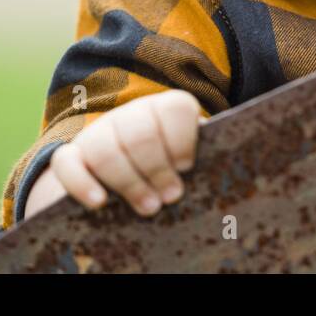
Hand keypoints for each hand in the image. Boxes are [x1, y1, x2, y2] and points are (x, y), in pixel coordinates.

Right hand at [48, 89, 203, 216]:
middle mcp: (130, 115)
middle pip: (139, 130)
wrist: (128, 172)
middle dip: (156, 167)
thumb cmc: (175, 172)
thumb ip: (211, 157)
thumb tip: (248, 169)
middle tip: (170, 197)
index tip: (187, 166)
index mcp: (165, 110)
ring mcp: (98, 133)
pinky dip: (82, 182)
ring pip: (104, 145)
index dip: (182, 139)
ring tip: (148, 207)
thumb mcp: (195, 160)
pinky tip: (100, 202)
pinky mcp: (71, 157)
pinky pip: (67, 162)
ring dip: (127, 180)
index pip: (175, 107)